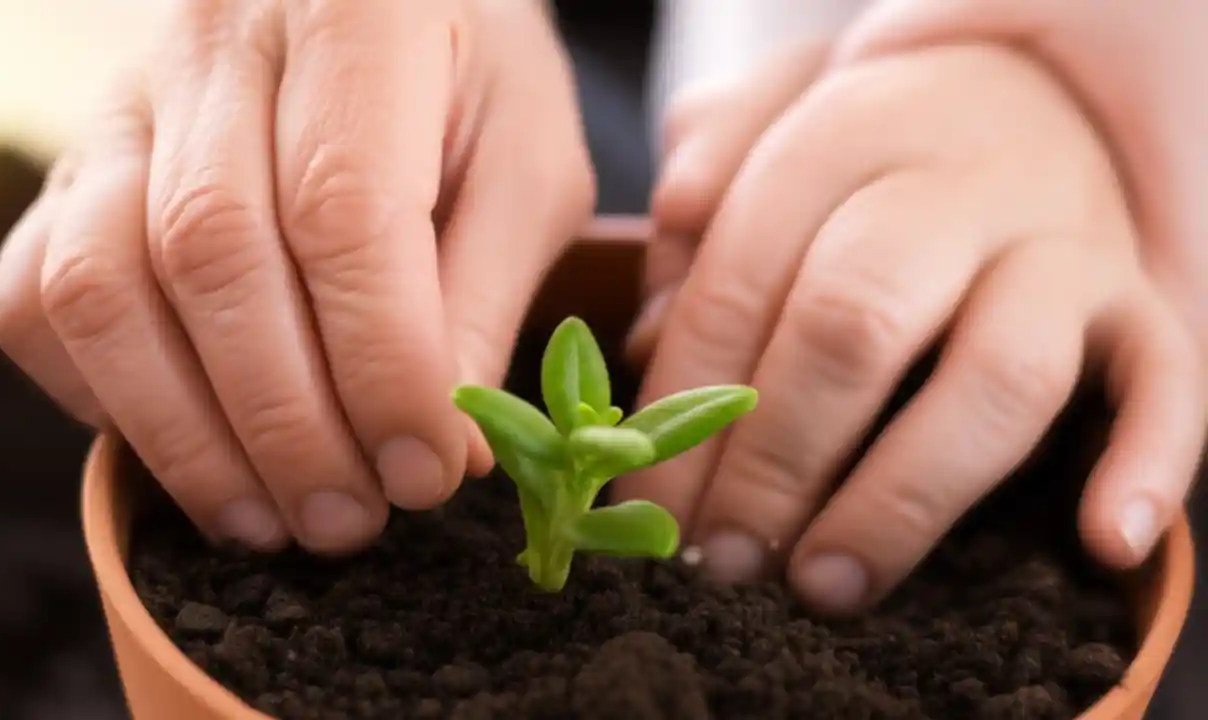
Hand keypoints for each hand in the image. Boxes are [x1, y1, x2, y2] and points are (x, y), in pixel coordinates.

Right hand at [0, 0, 593, 554]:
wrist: (383, 1)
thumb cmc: (474, 81)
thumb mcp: (529, 165)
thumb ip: (485, 294)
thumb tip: (440, 450)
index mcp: (359, 13)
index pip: (343, 211)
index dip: (381, 365)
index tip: (427, 474)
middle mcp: (217, 42)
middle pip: (212, 255)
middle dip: (286, 423)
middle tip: (353, 521)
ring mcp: (125, 104)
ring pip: (102, 285)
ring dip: (186, 435)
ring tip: (273, 520)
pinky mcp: (74, 165)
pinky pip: (39, 296)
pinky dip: (102, 397)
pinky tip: (191, 448)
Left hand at [618, 44, 1204, 613]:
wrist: (1028, 82)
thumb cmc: (866, 149)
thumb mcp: (763, 140)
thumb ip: (697, 220)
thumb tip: (647, 345)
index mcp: (843, 135)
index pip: (741, 278)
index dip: (685, 404)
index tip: (651, 504)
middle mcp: (961, 184)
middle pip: (856, 323)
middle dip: (775, 459)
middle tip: (723, 558)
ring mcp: (1066, 243)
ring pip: (1000, 375)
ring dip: (905, 495)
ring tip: (827, 584)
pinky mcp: (1146, 302)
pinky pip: (1168, 382)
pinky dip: (1147, 465)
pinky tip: (1099, 543)